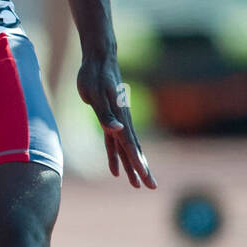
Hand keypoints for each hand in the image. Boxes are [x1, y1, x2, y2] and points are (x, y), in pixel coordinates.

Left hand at [76, 55, 156, 189]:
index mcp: (120, 119)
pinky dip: (115, 157)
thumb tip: (116, 131)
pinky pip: (114, 143)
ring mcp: (117, 121)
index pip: (130, 146)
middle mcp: (122, 122)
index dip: (137, 163)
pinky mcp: (109, 119)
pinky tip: (115, 170)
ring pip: (126, 149)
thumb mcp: (96, 95)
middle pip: (134, 151)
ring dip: (131, 166)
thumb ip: (105, 115)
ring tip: (137, 184)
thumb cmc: (95, 76)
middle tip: (152, 187)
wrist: (99, 59)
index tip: (146, 179)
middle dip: (141, 170)